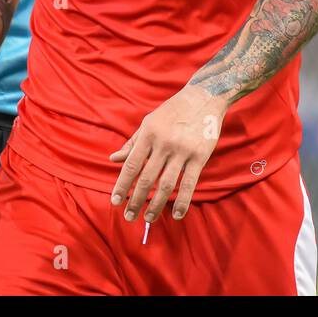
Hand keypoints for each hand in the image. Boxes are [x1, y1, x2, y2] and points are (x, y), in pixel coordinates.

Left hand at [109, 85, 228, 222]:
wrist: (204, 97)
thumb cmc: (173, 111)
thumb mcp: (149, 121)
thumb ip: (132, 142)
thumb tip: (113, 159)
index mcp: (149, 134)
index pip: (131, 165)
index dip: (122, 185)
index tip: (115, 202)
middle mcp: (164, 143)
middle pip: (147, 179)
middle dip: (136, 201)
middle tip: (129, 217)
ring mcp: (183, 151)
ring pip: (166, 184)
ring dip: (156, 205)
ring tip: (149, 219)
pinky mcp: (200, 156)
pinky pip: (189, 183)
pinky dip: (182, 201)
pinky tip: (176, 214)